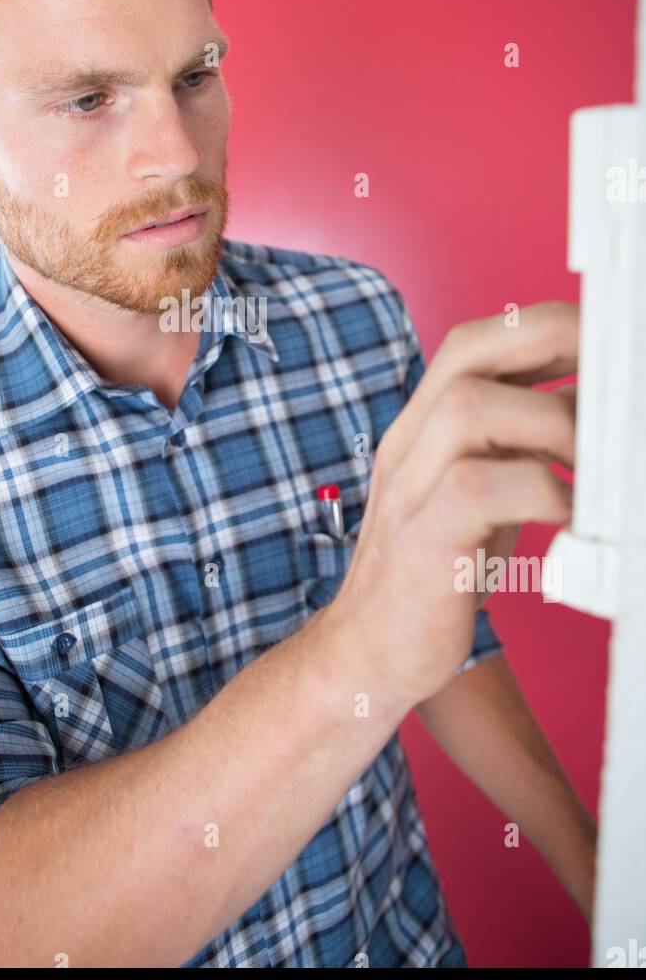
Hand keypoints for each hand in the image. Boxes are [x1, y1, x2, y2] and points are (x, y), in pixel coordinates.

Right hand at [331, 302, 577, 706]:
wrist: (366, 651)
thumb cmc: (434, 572)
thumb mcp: (476, 491)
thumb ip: (514, 445)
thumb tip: (589, 408)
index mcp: (422, 425)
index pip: (476, 341)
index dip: (545, 328)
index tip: (603, 345)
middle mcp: (409, 444)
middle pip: (469, 351)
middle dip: (555, 344)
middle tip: (613, 383)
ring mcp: (408, 489)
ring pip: (470, 408)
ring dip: (554, 423)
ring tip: (594, 464)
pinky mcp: (422, 542)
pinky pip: (478, 488)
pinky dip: (542, 490)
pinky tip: (569, 517)